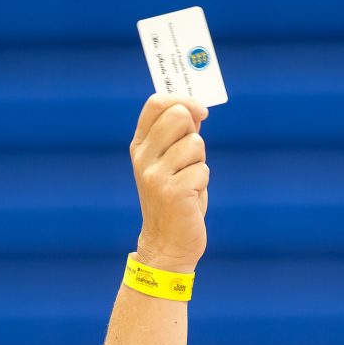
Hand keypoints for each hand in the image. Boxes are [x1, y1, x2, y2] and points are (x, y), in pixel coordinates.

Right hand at [130, 95, 209, 271]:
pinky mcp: (172, 191)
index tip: (200, 112)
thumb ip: (180, 135)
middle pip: (179, 116)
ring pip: (195, 144)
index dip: (183, 100)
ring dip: (200, 163)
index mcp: (140, 145)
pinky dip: (202, 183)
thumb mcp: (171, 163)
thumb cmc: (175, 199)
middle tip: (191, 157)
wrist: (167, 244)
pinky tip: (190, 198)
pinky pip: (203, 170)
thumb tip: (196, 108)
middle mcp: (143, 157)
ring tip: (189, 182)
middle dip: (194, 133)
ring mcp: (155, 174)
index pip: (156, 103)